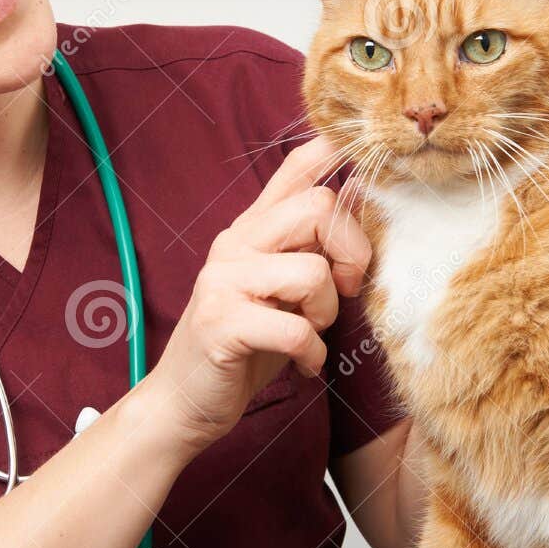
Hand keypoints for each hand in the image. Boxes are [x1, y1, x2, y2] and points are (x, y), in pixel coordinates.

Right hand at [148, 137, 371, 453]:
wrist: (185, 402)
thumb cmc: (246, 345)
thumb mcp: (280, 289)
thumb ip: (308, 252)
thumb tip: (362, 217)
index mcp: (252, 229)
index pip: (294, 169)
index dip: (330, 149)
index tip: (357, 146)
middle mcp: (234, 243)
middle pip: (317, 208)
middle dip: (351, 254)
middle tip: (345, 292)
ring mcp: (223, 281)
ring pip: (312, 272)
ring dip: (326, 313)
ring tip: (309, 333)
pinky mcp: (221, 323)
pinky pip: (295, 328)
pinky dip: (310, 353)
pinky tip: (301, 363)